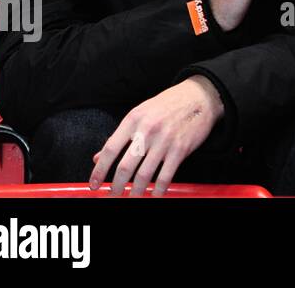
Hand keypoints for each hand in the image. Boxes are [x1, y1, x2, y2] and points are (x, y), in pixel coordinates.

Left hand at [89, 76, 223, 196]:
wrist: (200, 96)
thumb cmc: (169, 104)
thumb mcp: (141, 113)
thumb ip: (120, 135)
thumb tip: (98, 157)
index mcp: (134, 119)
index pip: (110, 149)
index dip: (99, 170)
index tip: (94, 184)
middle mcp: (147, 130)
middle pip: (125, 167)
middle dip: (116, 187)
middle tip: (113, 196)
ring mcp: (165, 140)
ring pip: (144, 175)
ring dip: (136, 192)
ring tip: (132, 198)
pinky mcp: (180, 149)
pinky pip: (166, 176)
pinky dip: (158, 190)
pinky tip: (154, 195)